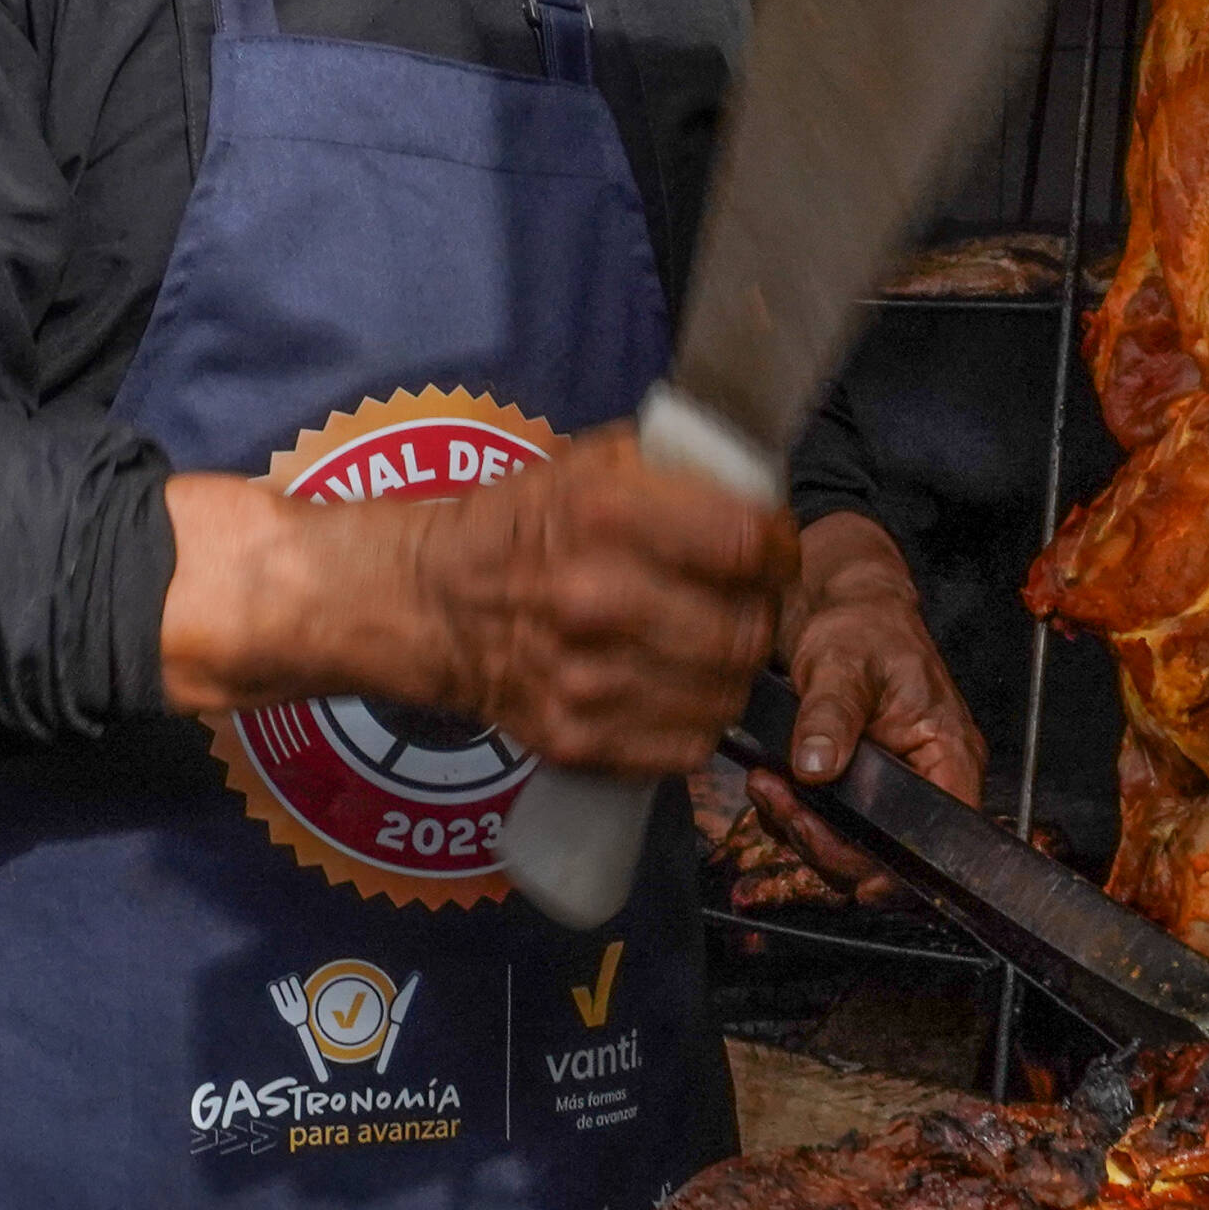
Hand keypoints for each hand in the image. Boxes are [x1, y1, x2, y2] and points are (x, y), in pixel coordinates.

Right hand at [158, 427, 795, 777]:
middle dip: (761, 612)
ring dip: (734, 669)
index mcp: (603, 516)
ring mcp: (584, 681)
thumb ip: (685, 472)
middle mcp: (593, 601)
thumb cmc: (525, 527)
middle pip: (747, 628)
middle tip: (746, 601)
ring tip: (710, 642)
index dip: (778, 547)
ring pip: (727, 693)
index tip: (772, 549)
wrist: (430, 604)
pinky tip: (677, 686)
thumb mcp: (595, 464)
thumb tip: (769, 493)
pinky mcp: (577, 741)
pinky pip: (689, 745)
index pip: (749, 544)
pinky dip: (698, 719)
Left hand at [745, 512, 984, 902]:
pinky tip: (771, 784)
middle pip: (888, 856)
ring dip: (801, 829)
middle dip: (827, 842)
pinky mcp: (857, 791)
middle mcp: (929, 779)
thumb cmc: (862, 625)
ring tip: (767, 785)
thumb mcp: (843, 661)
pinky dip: (794, 817)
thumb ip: (831, 714)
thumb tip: (817, 766)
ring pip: (852, 850)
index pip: (937, 835)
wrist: (840, 608)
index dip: (896, 866)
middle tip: (780, 803)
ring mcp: (892, 789)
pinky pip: (829, 829)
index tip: (846, 865)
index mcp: (948, 753)